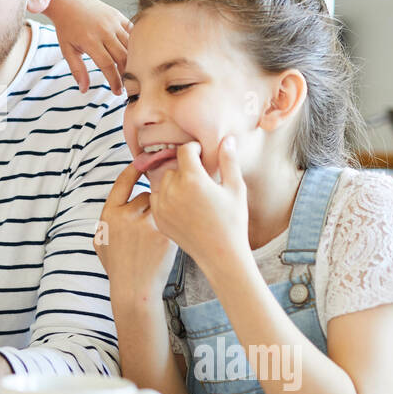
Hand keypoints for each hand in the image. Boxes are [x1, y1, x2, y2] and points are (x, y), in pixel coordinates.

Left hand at [45, 0, 132, 93]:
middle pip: (123, 57)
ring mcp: (113, 22)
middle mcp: (104, 31)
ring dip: (134, 60)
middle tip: (128, 86)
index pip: (107, 65)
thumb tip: (83, 90)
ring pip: (130, 45)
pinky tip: (136, 54)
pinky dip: (136, 44)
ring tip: (133, 73)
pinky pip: (132, 32)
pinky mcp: (118, 16)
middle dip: (127, 74)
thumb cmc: (67, 27)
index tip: (117, 92)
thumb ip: (77, 70)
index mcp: (90, 41)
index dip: (114, 80)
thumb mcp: (67, 50)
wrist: (68, 1)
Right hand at [95, 162, 177, 305]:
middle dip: (151, 205)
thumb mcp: (101, 241)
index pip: (123, 181)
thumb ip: (108, 219)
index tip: (143, 162)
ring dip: (163, 215)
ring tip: (156, 236)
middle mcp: (126, 216)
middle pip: (147, 195)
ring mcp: (146, 224)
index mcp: (109, 214)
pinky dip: (172, 226)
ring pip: (162, 207)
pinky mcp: (164, 233)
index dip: (134, 169)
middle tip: (149, 225)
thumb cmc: (118, 266)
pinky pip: (173, 219)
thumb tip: (118, 199)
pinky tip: (167, 239)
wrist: (134, 289)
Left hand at [148, 136, 250, 278]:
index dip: (194, 149)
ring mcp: (162, 206)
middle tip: (201, 180)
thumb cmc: (233, 221)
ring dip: (175, 183)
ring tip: (193, 195)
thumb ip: (228, 161)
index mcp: (193, 179)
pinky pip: (157, 198)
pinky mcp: (158, 218)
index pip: (185, 150)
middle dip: (186, 169)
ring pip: (164, 182)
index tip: (202, 155)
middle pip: (174, 167)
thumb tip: (227, 139)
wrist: (221, 254)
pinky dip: (167, 198)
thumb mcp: (235, 188)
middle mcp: (173, 191)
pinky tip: (184, 207)